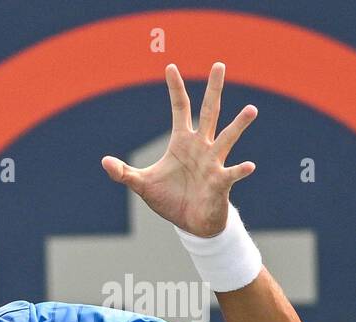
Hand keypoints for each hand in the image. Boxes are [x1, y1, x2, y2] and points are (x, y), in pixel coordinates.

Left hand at [101, 62, 256, 236]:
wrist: (190, 222)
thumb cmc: (170, 199)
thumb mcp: (142, 184)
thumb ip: (123, 173)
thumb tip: (104, 161)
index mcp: (182, 142)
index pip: (180, 109)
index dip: (175, 89)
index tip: (171, 67)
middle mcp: (201, 147)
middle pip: (209, 112)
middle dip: (213, 89)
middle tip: (218, 65)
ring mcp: (213, 162)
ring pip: (227, 138)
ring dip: (238, 125)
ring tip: (251, 109)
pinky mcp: (220, 182)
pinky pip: (231, 174)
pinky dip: (240, 170)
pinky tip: (249, 166)